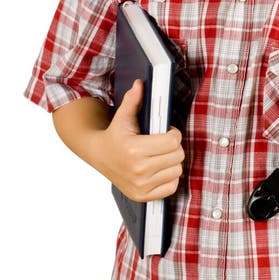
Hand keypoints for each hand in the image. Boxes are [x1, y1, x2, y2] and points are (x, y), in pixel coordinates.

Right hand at [98, 80, 185, 201]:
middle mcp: (138, 169)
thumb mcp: (123, 116)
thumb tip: (140, 83)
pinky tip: (158, 169)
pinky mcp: (143, 196)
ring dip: (172, 162)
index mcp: (135, 149)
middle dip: (174, 147)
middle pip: (178, 155)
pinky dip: (169, 178)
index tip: (167, 132)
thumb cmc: (115, 135)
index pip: (173, 141)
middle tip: (163, 143)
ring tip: (160, 155)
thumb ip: (133, 99)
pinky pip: (172, 187)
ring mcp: (141, 185)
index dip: (173, 133)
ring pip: (177, 170)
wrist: (99, 156)